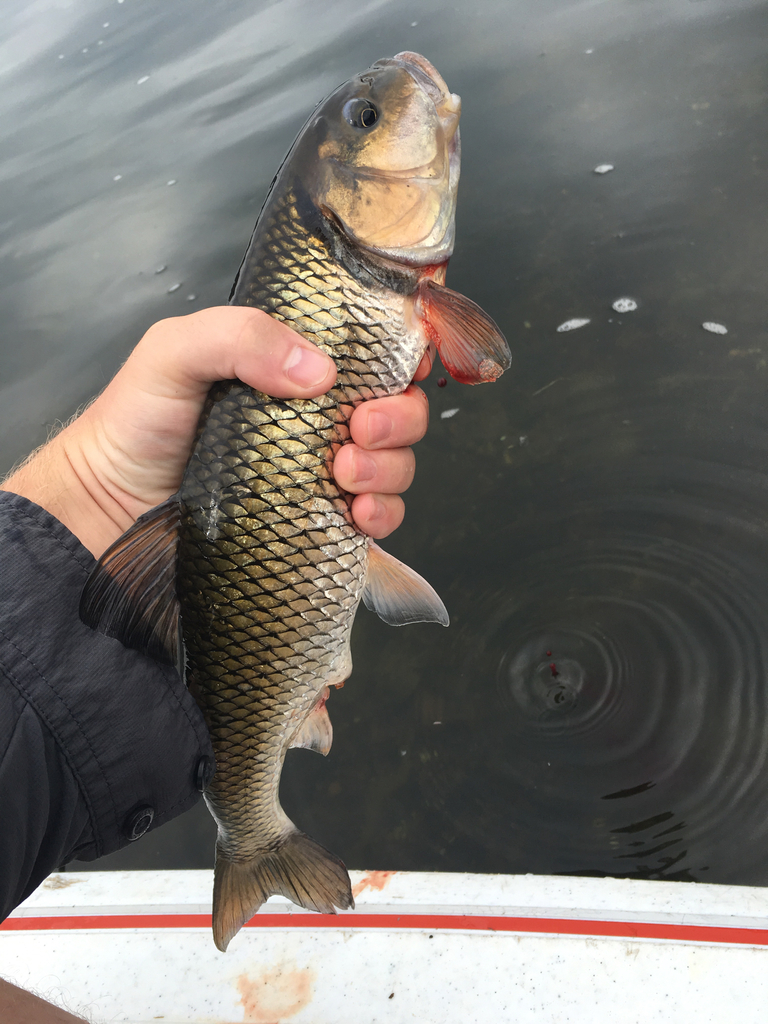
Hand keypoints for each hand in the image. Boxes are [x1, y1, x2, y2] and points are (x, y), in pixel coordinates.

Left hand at [1, 307, 430, 557]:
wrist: (111, 505)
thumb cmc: (137, 422)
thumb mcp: (175, 352)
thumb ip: (241, 336)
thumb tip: (320, 371)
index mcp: (294, 366)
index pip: (372, 355)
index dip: (402, 359)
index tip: (402, 372)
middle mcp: (317, 418)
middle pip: (398, 410)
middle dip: (398, 419)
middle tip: (358, 429)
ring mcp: (321, 472)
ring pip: (395, 464)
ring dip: (389, 467)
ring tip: (345, 474)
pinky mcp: (319, 521)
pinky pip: (378, 518)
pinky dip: (383, 514)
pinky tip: (357, 513)